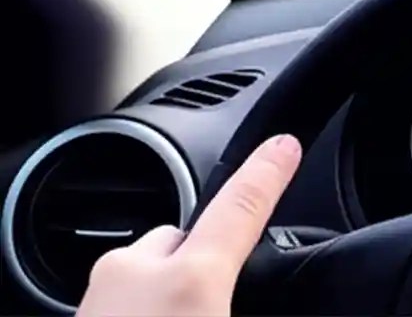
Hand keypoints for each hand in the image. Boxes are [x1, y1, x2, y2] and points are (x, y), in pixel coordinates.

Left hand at [76, 134, 301, 316]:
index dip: (267, 173)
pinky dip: (140, 315)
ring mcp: (95, 300)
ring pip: (149, 276)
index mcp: (187, 283)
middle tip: (220, 305)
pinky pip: (119, 305)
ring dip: (168, 298)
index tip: (284, 145)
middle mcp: (134, 278)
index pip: (240, 207)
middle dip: (204, 265)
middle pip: (186, 242)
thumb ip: (247, 293)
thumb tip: (259, 300)